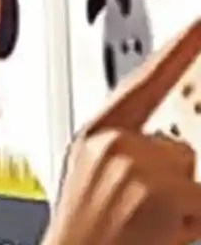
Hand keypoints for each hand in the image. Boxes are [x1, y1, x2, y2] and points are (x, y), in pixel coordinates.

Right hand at [45, 21, 200, 244]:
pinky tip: (164, 235)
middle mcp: (116, 145)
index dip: (178, 48)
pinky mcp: (168, 193)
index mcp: (94, 137)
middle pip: (178, 149)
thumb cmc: (84, 238)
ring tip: (147, 234)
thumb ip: (126, 155)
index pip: (143, 82)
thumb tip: (170, 150)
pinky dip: (193, 223)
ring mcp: (141, 167)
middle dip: (174, 184)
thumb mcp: (92, 183)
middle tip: (138, 219)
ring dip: (184, 209)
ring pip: (193, 177)